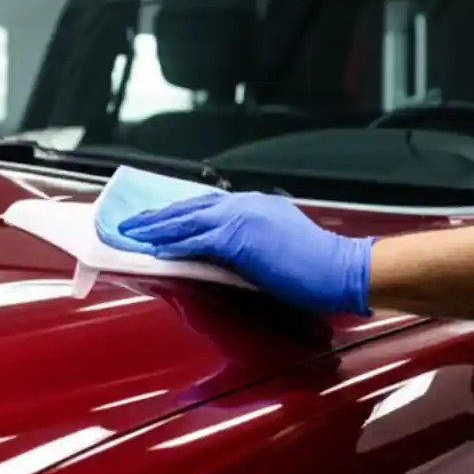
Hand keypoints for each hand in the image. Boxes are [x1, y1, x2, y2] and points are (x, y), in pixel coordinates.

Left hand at [117, 192, 375, 314]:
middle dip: (158, 215)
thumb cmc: (317, 265)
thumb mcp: (276, 246)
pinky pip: (197, 239)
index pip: (207, 205)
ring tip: (131, 233)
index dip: (179, 212)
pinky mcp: (239, 238)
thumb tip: (218, 256)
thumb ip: (247, 245)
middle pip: (190, 206)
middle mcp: (245, 204)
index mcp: (255, 205)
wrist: (341, 268)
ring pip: (187, 220)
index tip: (157, 217)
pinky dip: (174, 243)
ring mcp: (242, 218)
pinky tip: (156, 249)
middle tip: (131, 222)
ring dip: (155, 227)